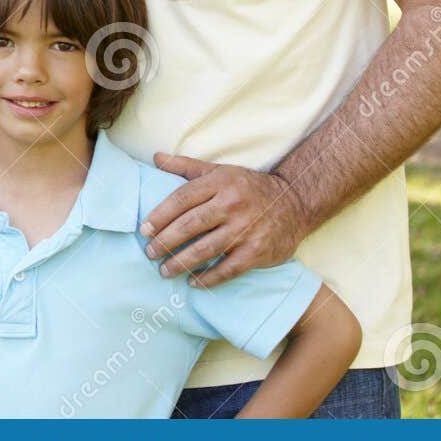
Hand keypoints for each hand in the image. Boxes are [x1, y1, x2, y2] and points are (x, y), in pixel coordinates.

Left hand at [141, 153, 308, 286]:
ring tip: (164, 270)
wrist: (296, 202)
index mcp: (219, 183)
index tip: (144, 230)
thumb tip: (155, 157)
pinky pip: (229, 268)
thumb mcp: (219, 171)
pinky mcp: (258, 251)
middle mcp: (232, 205)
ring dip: (181, 263)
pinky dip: (209, 278)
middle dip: (165, 242)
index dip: (160, 216)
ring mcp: (246, 229)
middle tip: (150, 253)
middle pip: (190, 225)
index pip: (181, 199)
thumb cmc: (248, 187)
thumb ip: (185, 166)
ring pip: (205, 249)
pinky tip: (193, 283)